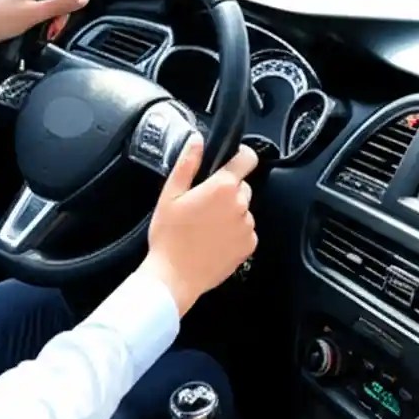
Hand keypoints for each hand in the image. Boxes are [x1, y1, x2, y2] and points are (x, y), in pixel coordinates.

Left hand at [0, 0, 90, 60]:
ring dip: (52, 15)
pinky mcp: (17, 2)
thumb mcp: (36, 14)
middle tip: (57, 24)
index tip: (77, 1)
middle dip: (62, 7)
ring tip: (47, 30)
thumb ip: (62, 5)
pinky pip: (38, 6)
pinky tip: (38, 30)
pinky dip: (42, 18)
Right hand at [138, 135, 258, 316]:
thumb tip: (197, 140)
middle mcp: (241, 205)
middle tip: (201, 205)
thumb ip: (187, 163)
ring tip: (204, 226)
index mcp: (222, 188)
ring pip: (242, 209)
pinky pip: (244, 230)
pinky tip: (211, 240)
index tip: (231, 161)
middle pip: (241, 186)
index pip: (247, 158)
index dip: (239, 156)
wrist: (174, 277)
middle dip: (226, 191)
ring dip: (229, 213)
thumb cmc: (169, 237)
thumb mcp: (170, 194)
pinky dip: (232, 232)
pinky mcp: (249, 246)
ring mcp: (247, 227)